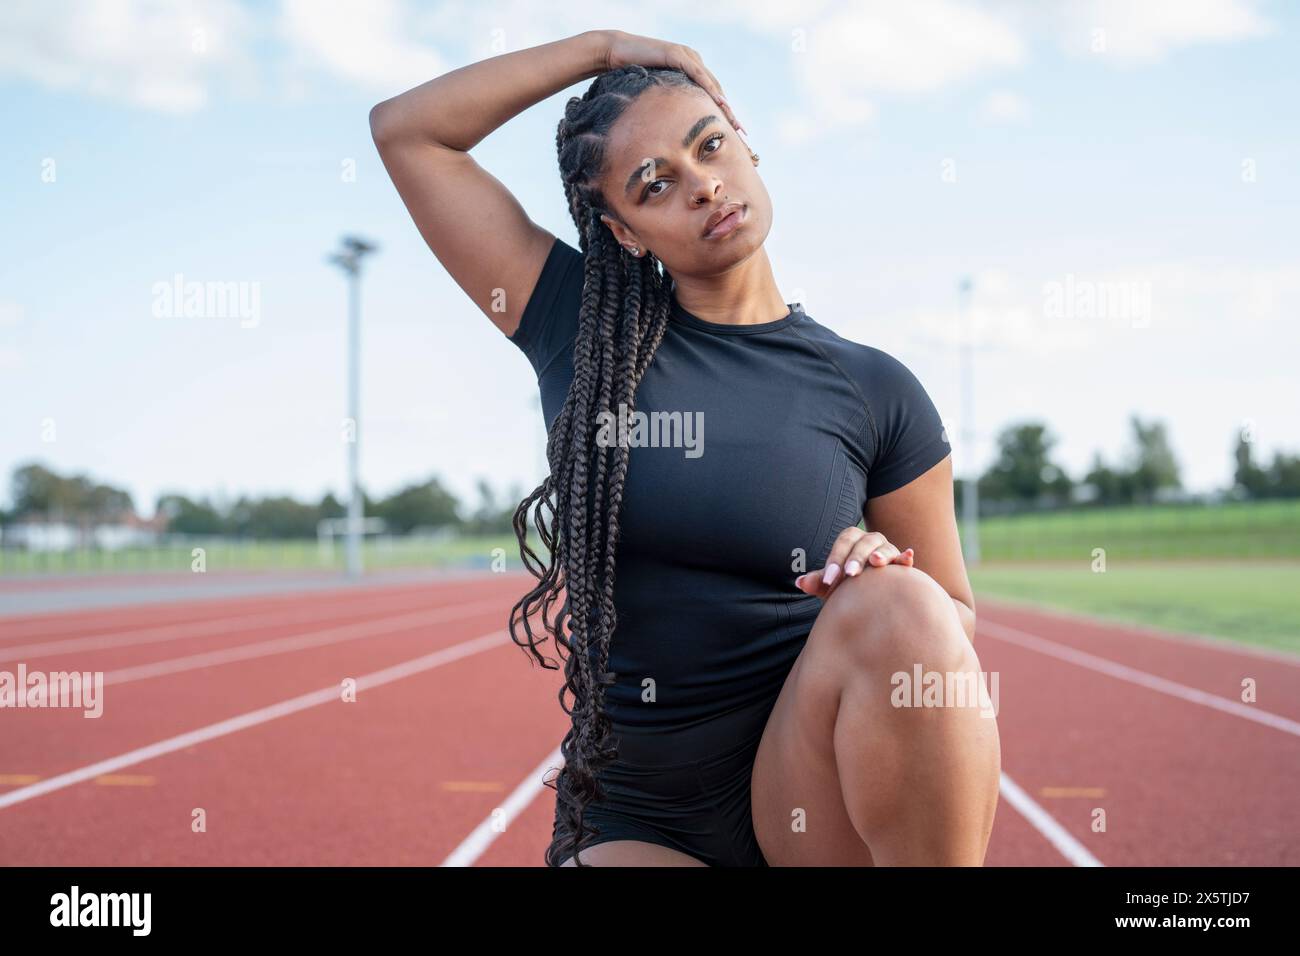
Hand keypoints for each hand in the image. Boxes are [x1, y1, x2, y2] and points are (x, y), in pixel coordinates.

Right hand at [600, 30, 745, 133]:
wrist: (616, 53)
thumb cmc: (632, 75)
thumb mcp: (656, 93)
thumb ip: (668, 104)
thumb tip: (671, 129)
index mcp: (692, 71)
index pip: (713, 95)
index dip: (724, 113)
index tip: (734, 132)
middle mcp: (694, 61)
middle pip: (718, 91)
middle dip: (730, 113)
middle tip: (742, 132)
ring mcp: (687, 56)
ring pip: (712, 84)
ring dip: (725, 105)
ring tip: (734, 122)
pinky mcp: (678, 54)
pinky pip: (698, 74)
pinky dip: (710, 89)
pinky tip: (719, 103)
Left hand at [794, 527, 913, 597]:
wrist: (869, 594)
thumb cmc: (847, 586)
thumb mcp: (832, 585)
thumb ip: (818, 582)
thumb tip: (800, 582)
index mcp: (850, 542)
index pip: (843, 544)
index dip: (835, 560)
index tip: (829, 579)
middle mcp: (869, 541)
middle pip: (863, 543)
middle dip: (855, 558)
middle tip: (849, 573)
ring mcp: (886, 550)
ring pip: (884, 548)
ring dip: (880, 554)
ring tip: (875, 562)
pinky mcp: (901, 564)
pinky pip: (904, 558)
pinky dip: (906, 556)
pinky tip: (908, 555)